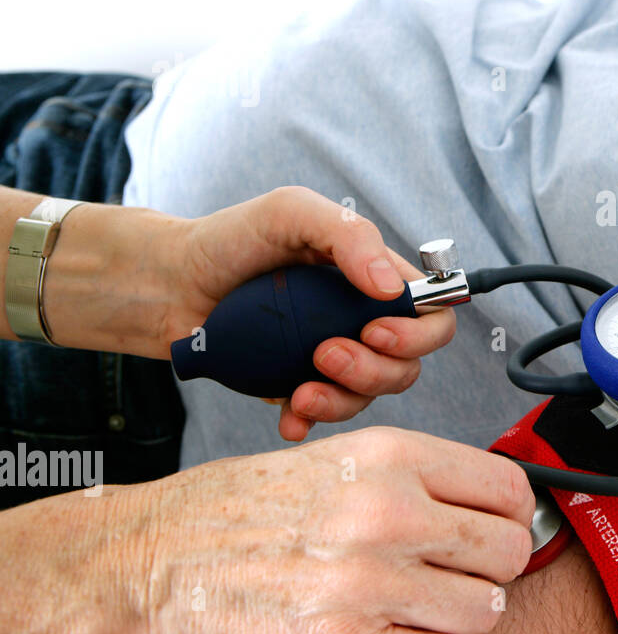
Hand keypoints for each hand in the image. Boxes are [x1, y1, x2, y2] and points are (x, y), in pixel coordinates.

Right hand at [0, 426, 534, 633]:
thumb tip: (486, 508)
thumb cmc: (236, 509)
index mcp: (388, 457)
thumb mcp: (336, 460)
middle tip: (457, 572)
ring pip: (482, 610)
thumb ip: (416, 479)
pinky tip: (392, 632)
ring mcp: (368, 585)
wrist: (152, 561)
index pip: (508, 489)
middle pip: (507, 551)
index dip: (511, 514)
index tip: (497, 527)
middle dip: (490, 567)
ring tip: (419, 604)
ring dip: (459, 613)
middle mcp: (387, 514)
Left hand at [164, 185, 454, 440]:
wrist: (168, 283)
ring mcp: (332, 358)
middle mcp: (362, 322)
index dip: (419, 332)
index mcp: (375, 281)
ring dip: (344, 399)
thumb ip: (351, 236)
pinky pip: (323, 417)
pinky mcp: (298, 387)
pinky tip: (287, 416)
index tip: (374, 329)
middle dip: (376, 370)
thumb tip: (394, 289)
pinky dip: (311, 421)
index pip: (432, 315)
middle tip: (325, 352)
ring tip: (300, 388)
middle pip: (408, 365)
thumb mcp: (292, 212)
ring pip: (371, 396)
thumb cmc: (232, 238)